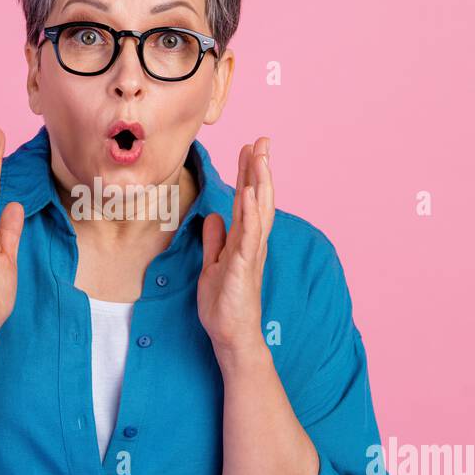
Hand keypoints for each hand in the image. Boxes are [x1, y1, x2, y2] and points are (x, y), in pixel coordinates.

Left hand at [197, 136, 273, 360]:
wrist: (230, 335)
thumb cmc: (224, 304)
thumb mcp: (213, 265)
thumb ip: (215, 241)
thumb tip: (214, 217)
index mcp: (244, 240)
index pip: (248, 201)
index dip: (249, 174)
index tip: (249, 148)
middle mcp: (252, 243)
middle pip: (259, 198)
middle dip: (260, 168)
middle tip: (262, 140)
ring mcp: (250, 254)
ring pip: (258, 211)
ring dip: (259, 182)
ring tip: (259, 155)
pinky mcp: (243, 267)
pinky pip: (248, 235)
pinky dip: (249, 213)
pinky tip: (248, 192)